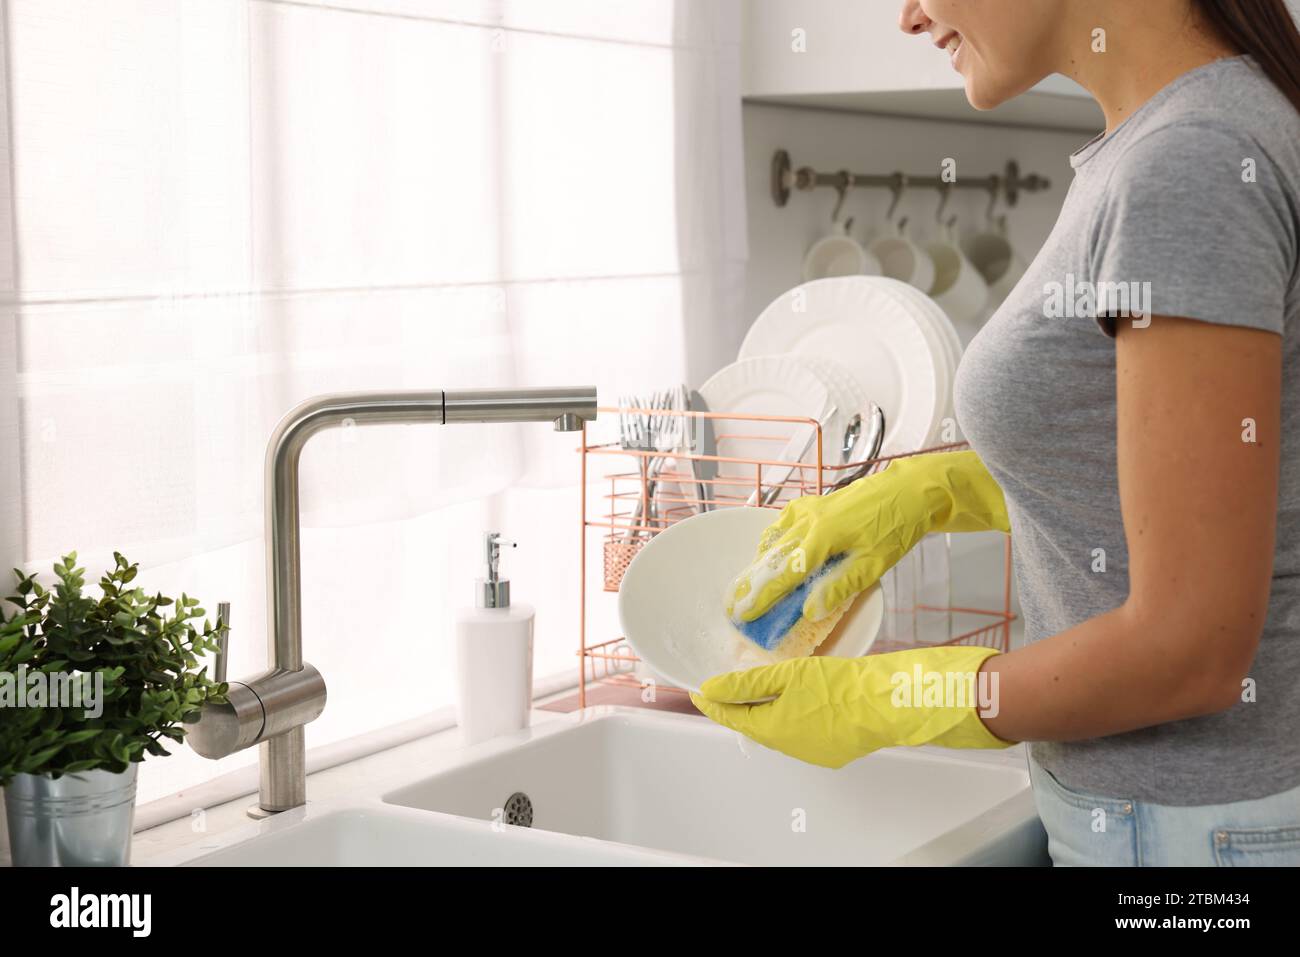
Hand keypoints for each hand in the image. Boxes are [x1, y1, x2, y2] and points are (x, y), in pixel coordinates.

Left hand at [689, 646, 1013, 768]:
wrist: (890, 702)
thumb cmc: (842, 686)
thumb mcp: (788, 675)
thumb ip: (747, 683)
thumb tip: (712, 690)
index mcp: (775, 730)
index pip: (733, 717)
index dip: (714, 704)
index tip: (698, 692)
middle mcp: (792, 747)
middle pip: (756, 726)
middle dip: (738, 709)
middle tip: (724, 692)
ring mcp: (816, 751)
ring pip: (780, 731)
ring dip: (766, 713)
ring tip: (756, 694)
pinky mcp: (837, 747)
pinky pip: (804, 734)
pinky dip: (791, 718)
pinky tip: (797, 703)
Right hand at [727, 450, 1009, 624]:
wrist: (909, 491)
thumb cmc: (895, 528)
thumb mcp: (873, 564)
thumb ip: (840, 587)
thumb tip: (809, 610)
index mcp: (822, 537)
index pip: (785, 573)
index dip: (763, 595)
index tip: (743, 613)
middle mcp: (808, 520)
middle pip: (772, 557)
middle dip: (753, 582)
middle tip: (734, 603)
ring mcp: (809, 509)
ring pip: (774, 539)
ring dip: (761, 563)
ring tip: (749, 584)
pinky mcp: (814, 503)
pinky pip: (783, 523)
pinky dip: (773, 541)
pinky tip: (773, 552)